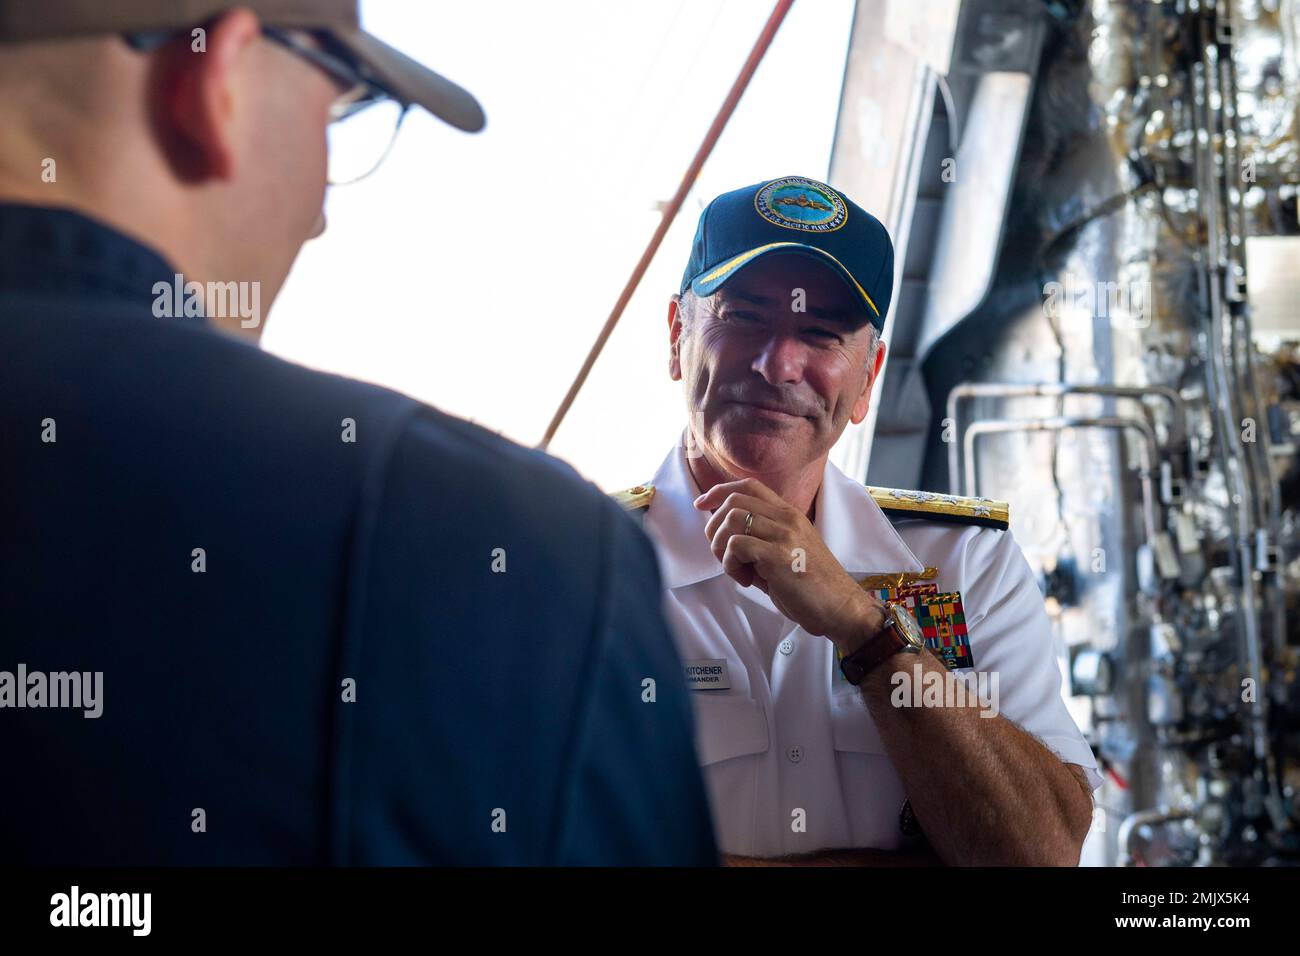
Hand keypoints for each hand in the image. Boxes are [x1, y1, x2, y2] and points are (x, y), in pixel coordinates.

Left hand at [694, 477, 885, 653]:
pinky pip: (736, 546)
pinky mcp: (778, 555)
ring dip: (721, 548)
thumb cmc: (811, 586)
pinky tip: (747, 581)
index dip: (718, 491)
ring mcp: (783, 535)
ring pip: (731, 521)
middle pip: (733, 501)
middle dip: (714, 527)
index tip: (701, 505)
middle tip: (722, 555)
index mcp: (789, 514)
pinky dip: (730, 565)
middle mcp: (787, 518)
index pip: (748, 485)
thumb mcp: (786, 552)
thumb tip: (724, 538)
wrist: (840, 607)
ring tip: (737, 571)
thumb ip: (760, 539)